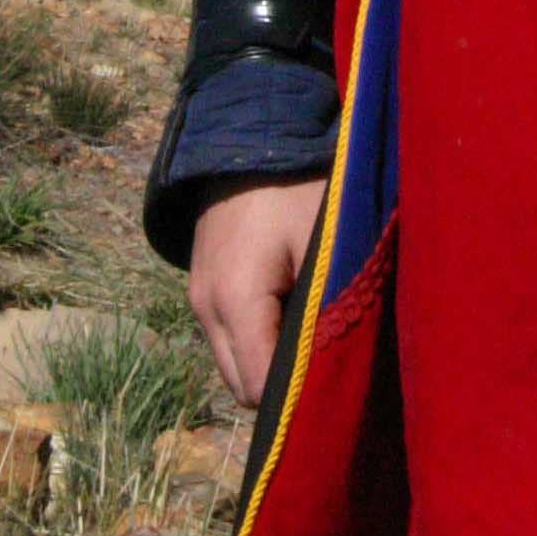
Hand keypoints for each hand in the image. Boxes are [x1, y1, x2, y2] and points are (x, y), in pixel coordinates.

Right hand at [188, 175, 327, 407]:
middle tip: (329, 360)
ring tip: (311, 334)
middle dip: (282, 387)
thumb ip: (324, 308)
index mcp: (235, 302)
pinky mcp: (201, 290)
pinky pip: (229, 339)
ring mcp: (198, 301)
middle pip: (242, 388)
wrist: (246, 138)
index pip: (260, 390)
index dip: (298, 397)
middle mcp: (206, 310)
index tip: (337, 382)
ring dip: (268, 363)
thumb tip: (338, 367)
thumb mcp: (323, 242)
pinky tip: (290, 314)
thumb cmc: (295, 187)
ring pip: (234, 365)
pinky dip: (256, 341)